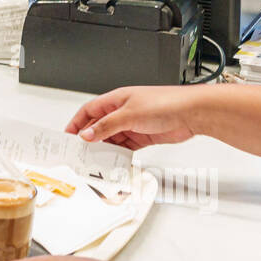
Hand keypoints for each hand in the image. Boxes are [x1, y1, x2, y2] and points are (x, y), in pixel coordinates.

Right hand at [64, 85, 202, 149]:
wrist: (191, 113)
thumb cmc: (165, 103)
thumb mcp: (129, 114)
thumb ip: (107, 126)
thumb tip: (88, 134)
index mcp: (116, 100)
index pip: (89, 111)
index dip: (77, 122)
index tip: (68, 135)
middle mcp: (123, 111)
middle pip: (99, 126)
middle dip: (90, 138)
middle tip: (81, 152)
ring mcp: (133, 124)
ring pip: (112, 138)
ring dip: (105, 148)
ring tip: (97, 159)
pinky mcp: (143, 136)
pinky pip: (126, 146)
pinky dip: (119, 153)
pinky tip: (115, 160)